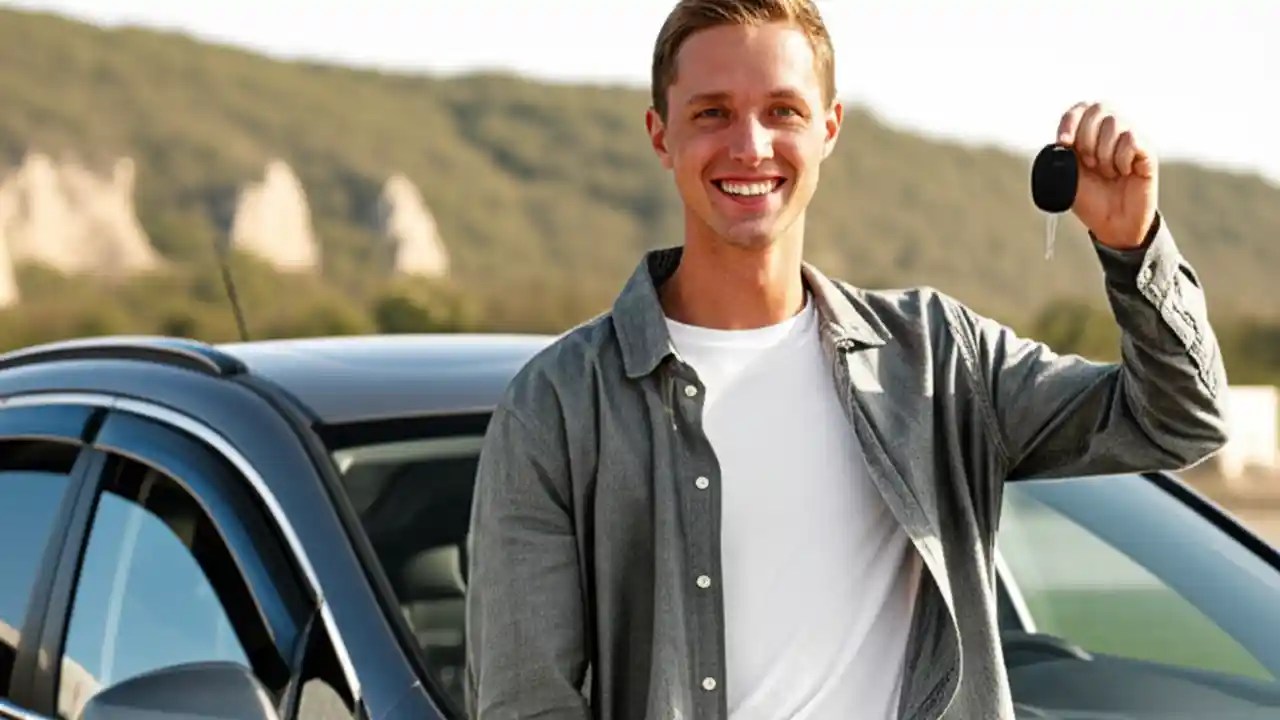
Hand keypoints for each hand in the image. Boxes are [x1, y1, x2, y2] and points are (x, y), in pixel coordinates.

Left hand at [1057, 102, 1157, 249]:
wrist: (1112, 223)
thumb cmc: (1091, 199)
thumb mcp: (1068, 175)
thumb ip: (1063, 152)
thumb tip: (1063, 138)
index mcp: (1088, 133)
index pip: (1080, 108)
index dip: (1070, 121)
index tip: (1064, 143)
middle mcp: (1111, 130)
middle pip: (1098, 108)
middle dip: (1087, 138)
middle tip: (1089, 164)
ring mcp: (1130, 138)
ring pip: (1114, 122)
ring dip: (1104, 152)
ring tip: (1108, 172)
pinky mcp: (1147, 150)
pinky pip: (1132, 139)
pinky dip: (1121, 159)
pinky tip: (1124, 172)